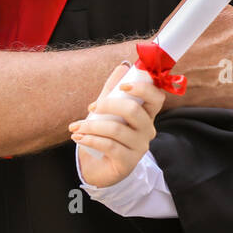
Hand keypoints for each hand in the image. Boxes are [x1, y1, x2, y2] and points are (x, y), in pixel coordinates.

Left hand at [70, 63, 165, 187]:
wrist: (99, 166)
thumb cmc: (106, 134)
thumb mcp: (108, 111)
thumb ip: (114, 90)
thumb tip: (122, 67)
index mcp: (147, 114)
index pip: (156, 97)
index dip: (142, 89)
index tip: (122, 86)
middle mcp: (148, 130)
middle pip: (133, 111)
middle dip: (108, 105)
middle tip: (91, 107)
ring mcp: (140, 147)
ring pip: (116, 129)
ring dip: (91, 126)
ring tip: (76, 127)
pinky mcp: (128, 162)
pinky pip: (108, 146)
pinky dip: (90, 139)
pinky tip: (78, 137)